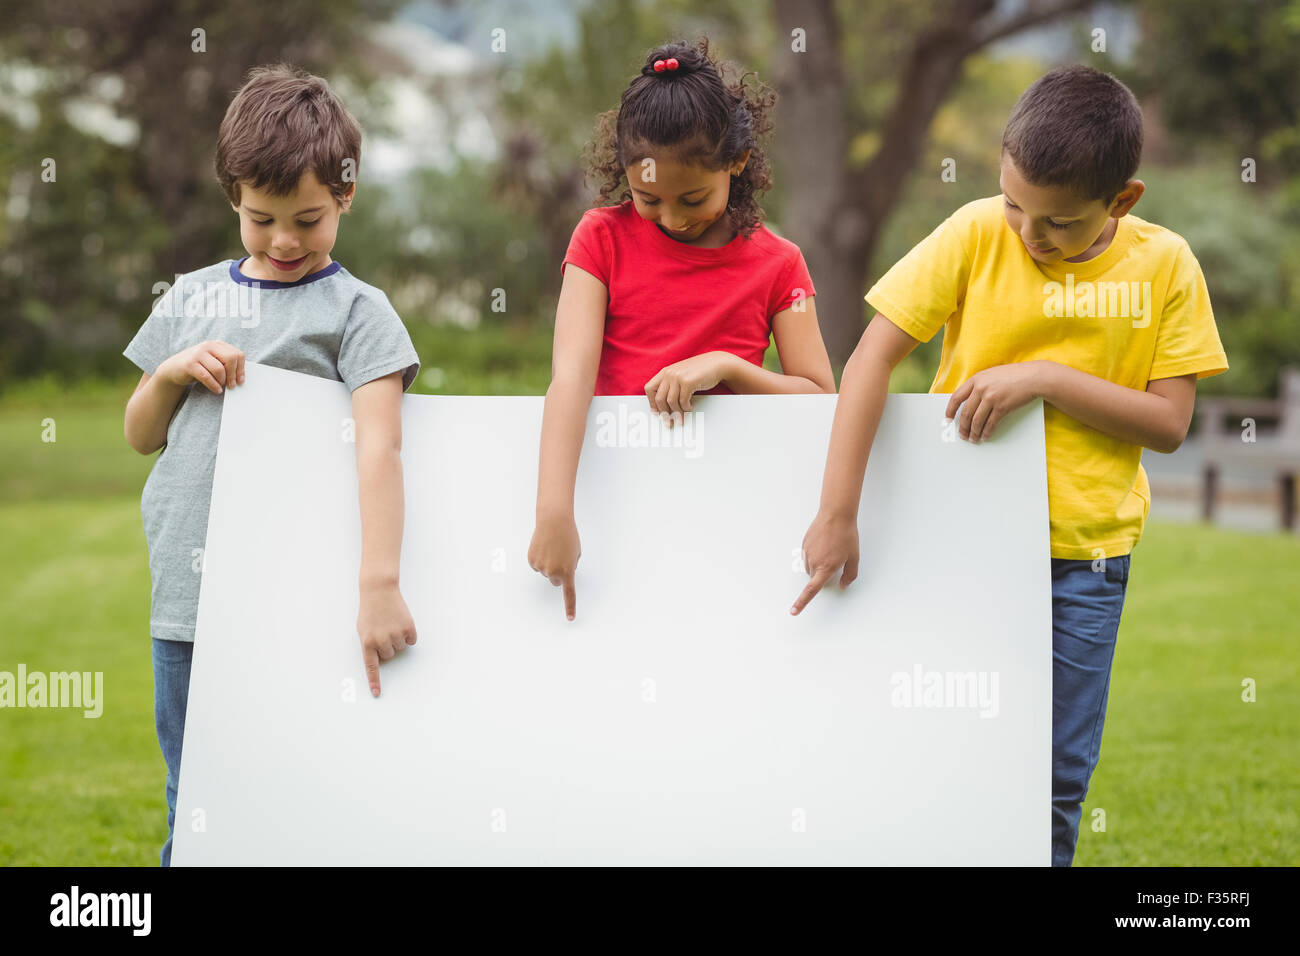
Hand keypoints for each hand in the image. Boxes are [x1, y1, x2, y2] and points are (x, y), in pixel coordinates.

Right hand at [158, 340, 244, 393]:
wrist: (173, 369)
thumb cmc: (198, 367)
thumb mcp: (213, 361)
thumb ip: (226, 364)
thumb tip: (241, 378)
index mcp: (217, 344)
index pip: (237, 354)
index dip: (241, 369)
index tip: (240, 381)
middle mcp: (208, 346)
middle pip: (230, 359)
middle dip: (233, 375)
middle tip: (232, 386)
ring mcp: (198, 353)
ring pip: (219, 369)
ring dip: (223, 381)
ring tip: (221, 387)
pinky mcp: (189, 364)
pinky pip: (207, 376)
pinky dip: (214, 386)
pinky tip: (216, 390)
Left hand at [357, 582, 416, 697]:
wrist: (379, 591)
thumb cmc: (370, 611)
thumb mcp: (363, 629)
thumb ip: (370, 645)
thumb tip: (380, 658)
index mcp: (367, 642)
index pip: (371, 667)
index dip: (375, 681)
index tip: (376, 693)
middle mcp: (381, 641)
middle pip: (389, 655)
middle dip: (387, 646)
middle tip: (384, 630)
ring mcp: (395, 634)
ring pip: (401, 648)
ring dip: (398, 639)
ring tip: (391, 624)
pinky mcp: (408, 628)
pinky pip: (411, 640)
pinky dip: (408, 634)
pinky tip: (401, 622)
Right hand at [528, 511, 580, 620]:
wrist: (554, 521)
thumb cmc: (568, 535)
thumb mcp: (576, 553)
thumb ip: (570, 567)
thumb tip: (561, 574)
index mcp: (568, 571)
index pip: (569, 594)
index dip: (570, 607)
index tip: (570, 618)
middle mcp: (553, 572)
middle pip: (555, 581)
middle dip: (558, 572)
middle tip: (560, 556)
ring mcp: (541, 567)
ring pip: (545, 572)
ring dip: (549, 563)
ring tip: (552, 547)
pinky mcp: (531, 561)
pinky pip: (537, 565)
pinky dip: (540, 558)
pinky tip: (543, 547)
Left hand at [645, 351, 732, 423]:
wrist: (716, 363)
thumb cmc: (699, 371)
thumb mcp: (681, 375)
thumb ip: (671, 385)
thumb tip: (664, 406)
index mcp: (665, 372)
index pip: (649, 388)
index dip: (652, 402)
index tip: (657, 413)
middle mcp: (669, 373)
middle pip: (659, 398)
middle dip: (664, 413)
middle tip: (670, 422)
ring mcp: (678, 377)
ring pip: (671, 402)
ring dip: (677, 412)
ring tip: (682, 417)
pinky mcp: (688, 382)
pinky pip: (683, 401)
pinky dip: (686, 407)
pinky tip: (690, 407)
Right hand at [790, 510, 859, 614]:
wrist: (836, 514)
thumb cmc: (846, 535)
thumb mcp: (854, 557)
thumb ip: (849, 575)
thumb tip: (842, 585)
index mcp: (826, 568)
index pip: (811, 590)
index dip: (801, 602)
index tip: (793, 611)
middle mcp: (813, 562)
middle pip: (814, 577)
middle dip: (823, 572)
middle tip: (836, 559)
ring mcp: (807, 552)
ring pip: (810, 566)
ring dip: (819, 563)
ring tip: (831, 548)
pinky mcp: (804, 544)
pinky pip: (807, 555)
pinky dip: (815, 553)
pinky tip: (824, 542)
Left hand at [945, 360, 1047, 442]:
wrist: (1033, 376)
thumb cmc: (1013, 375)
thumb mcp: (991, 375)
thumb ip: (978, 385)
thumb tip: (968, 403)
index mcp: (976, 379)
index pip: (956, 397)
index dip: (950, 410)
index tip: (948, 419)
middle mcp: (981, 388)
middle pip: (966, 412)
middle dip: (963, 427)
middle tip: (962, 435)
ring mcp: (991, 398)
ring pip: (976, 420)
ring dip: (973, 432)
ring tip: (973, 439)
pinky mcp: (1002, 407)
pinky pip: (990, 423)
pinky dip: (986, 432)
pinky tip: (985, 436)